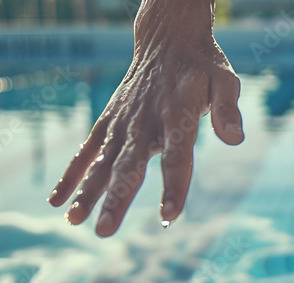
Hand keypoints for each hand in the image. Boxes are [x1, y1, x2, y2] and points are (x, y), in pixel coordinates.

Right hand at [47, 0, 243, 236]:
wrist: (167, 40)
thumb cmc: (202, 67)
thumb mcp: (224, 80)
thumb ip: (228, 109)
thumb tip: (235, 139)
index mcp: (176, 114)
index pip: (176, 156)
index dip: (174, 186)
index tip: (170, 215)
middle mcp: (145, 121)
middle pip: (130, 165)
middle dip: (117, 199)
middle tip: (104, 231)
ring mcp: (122, 122)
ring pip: (103, 162)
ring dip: (87, 192)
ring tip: (73, 221)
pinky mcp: (108, 121)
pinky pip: (87, 150)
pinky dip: (71, 174)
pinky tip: (58, 201)